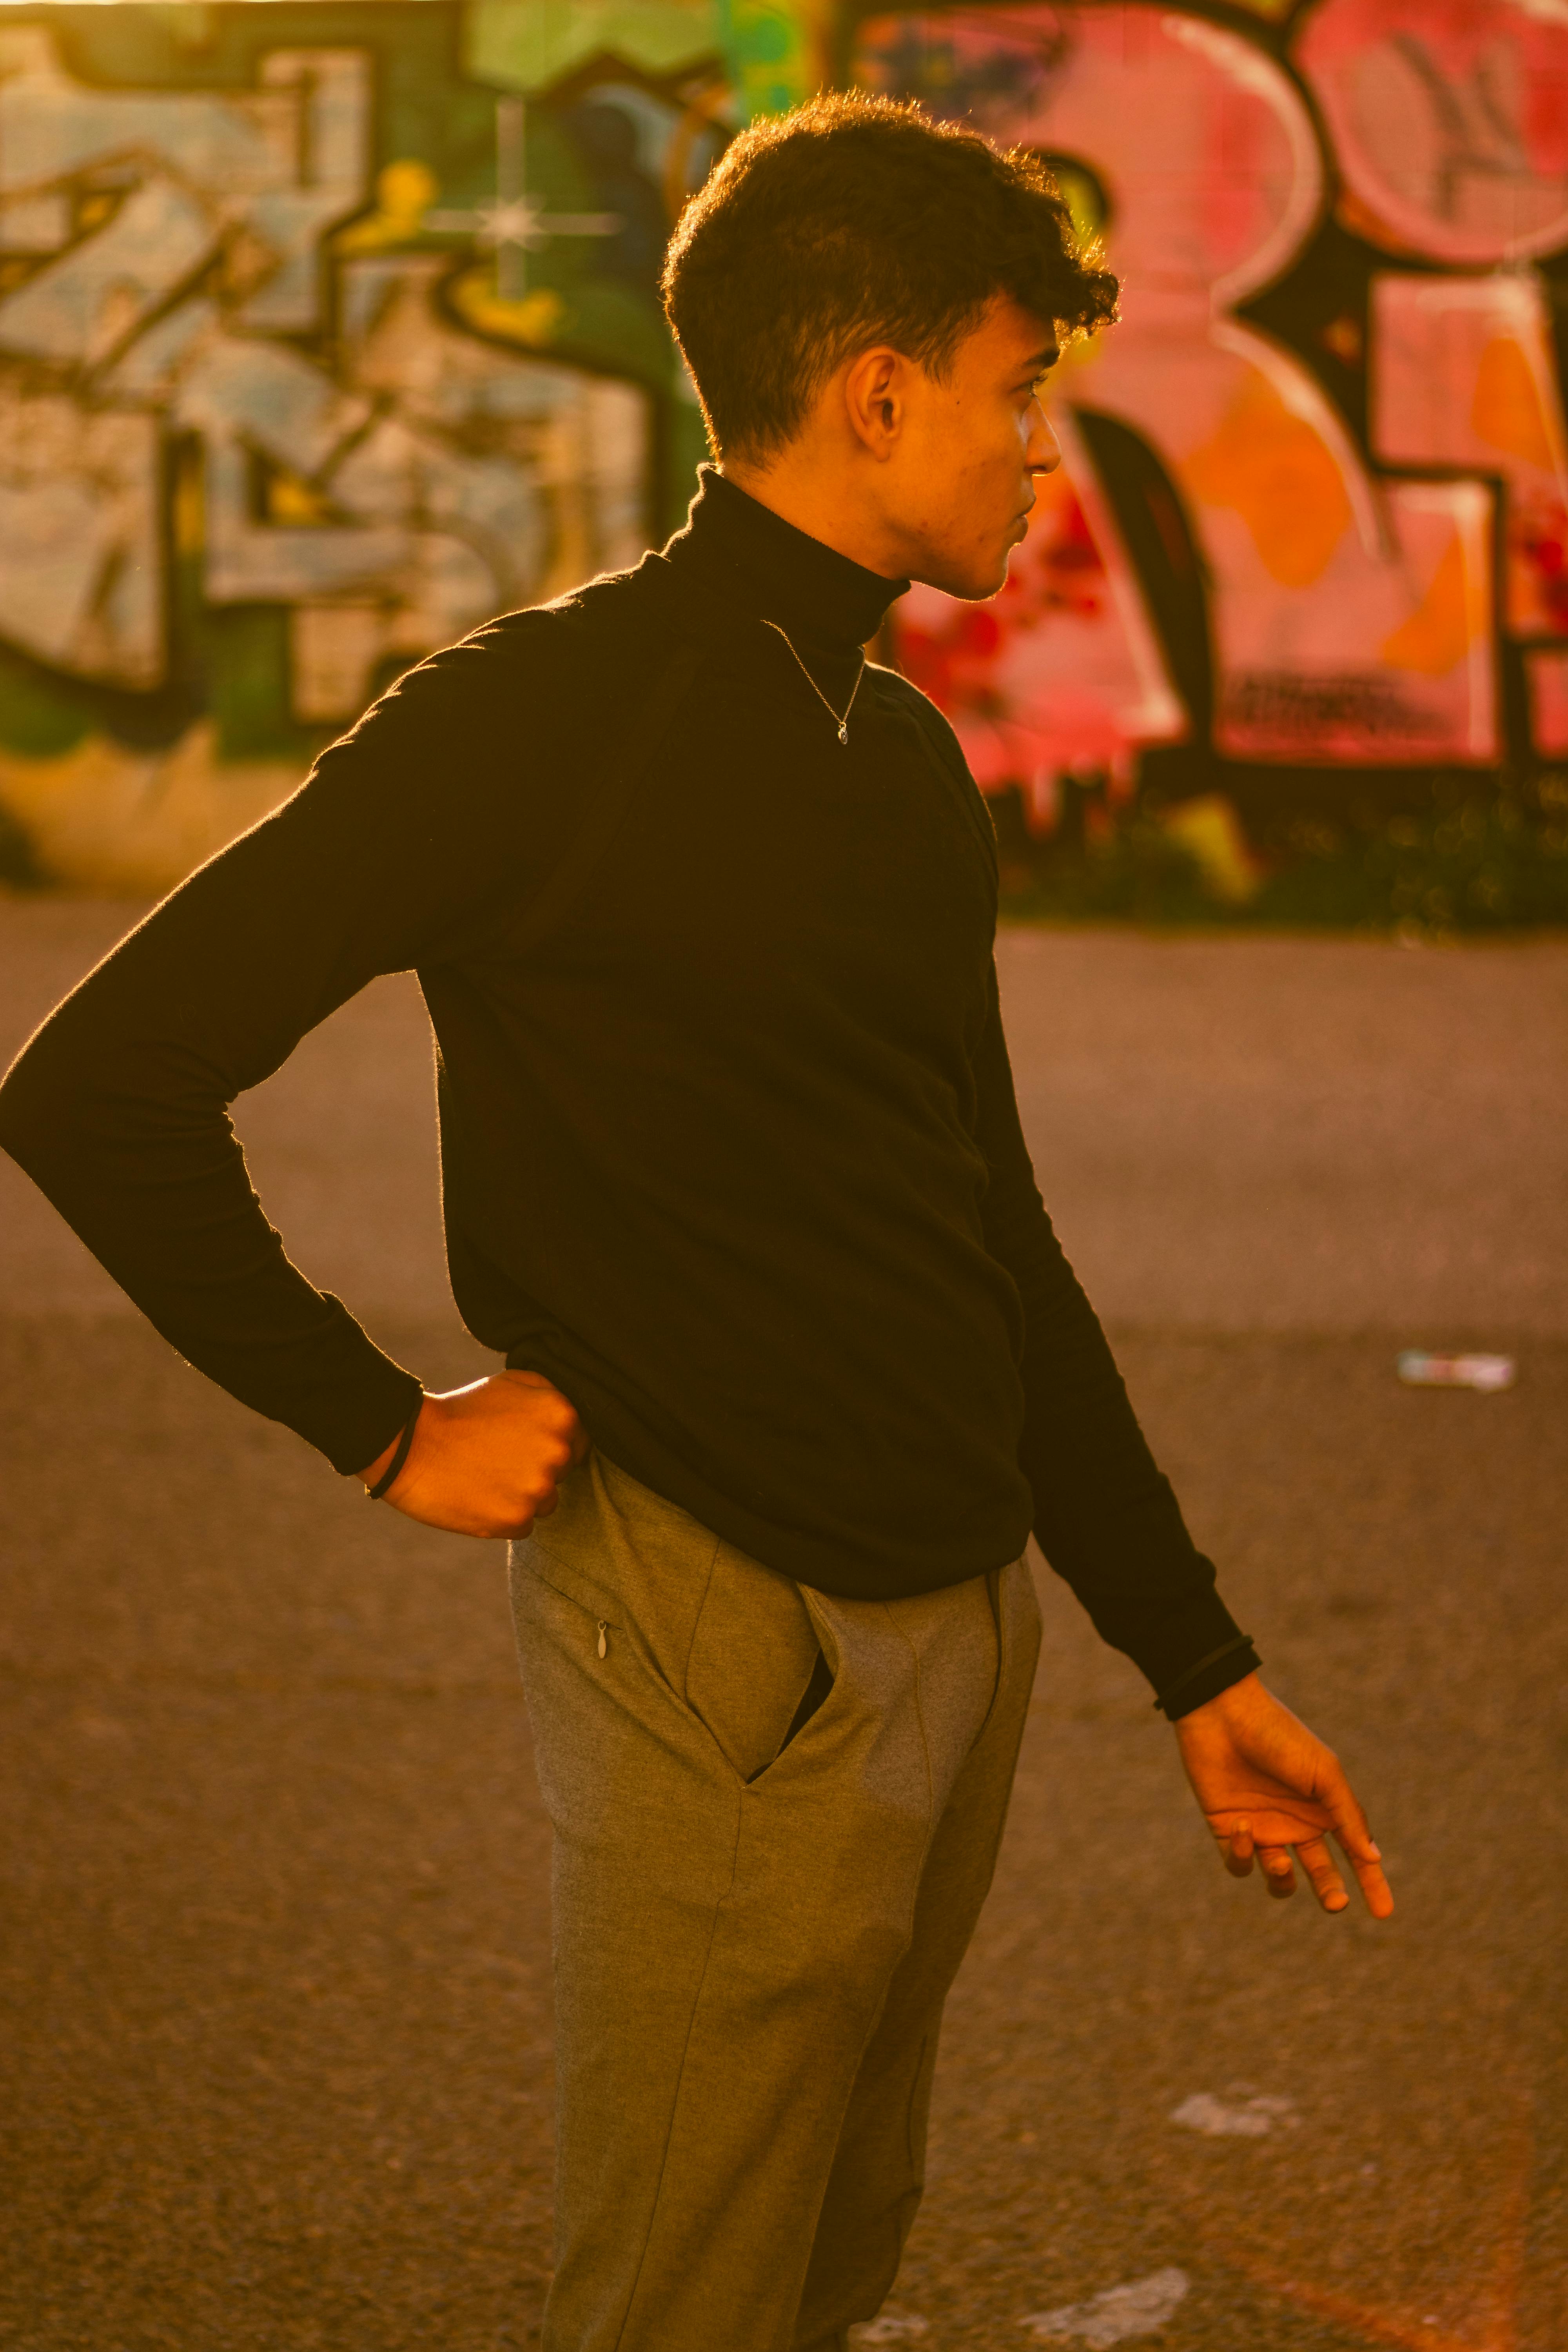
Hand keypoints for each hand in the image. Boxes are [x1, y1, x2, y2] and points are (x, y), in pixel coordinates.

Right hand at [356, 1371, 587, 1537]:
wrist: (411, 1445)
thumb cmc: (462, 1411)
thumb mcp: (511, 1383)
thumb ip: (549, 1396)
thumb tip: (569, 1417)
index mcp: (561, 1416)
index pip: (579, 1442)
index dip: (551, 1444)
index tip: (525, 1445)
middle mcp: (558, 1453)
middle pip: (562, 1474)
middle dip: (537, 1470)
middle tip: (500, 1460)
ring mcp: (538, 1490)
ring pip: (545, 1502)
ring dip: (522, 1496)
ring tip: (487, 1478)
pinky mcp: (515, 1520)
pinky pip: (523, 1526)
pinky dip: (503, 1517)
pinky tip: (479, 1497)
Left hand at [1173, 1672, 1393, 1918]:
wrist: (1223, 1714)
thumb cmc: (1279, 1737)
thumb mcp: (1323, 1773)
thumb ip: (1348, 1816)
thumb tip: (1374, 1857)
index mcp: (1323, 1808)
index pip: (1354, 1853)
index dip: (1371, 1882)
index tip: (1384, 1912)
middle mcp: (1295, 1822)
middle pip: (1320, 1873)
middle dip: (1330, 1893)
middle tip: (1336, 1903)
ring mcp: (1262, 1828)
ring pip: (1279, 1877)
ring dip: (1283, 1879)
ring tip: (1279, 1861)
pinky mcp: (1227, 1830)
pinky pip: (1239, 1864)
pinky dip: (1243, 1855)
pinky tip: (1243, 1828)